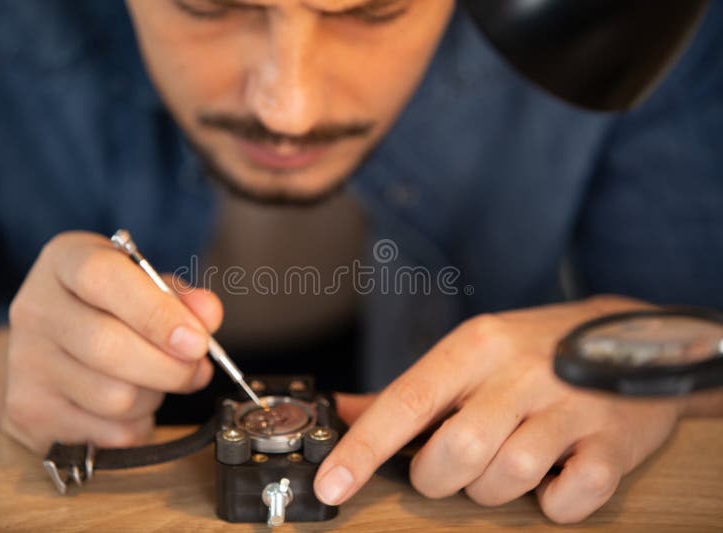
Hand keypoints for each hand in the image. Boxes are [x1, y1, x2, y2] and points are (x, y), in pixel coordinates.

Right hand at [0, 231, 221, 451]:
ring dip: (153, 397)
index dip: (156, 312)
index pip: (103, 278)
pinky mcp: (30, 412)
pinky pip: (109, 432)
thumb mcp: (144, 286)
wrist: (49, 353)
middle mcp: (35, 308)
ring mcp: (25, 363)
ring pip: (114, 397)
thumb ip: (180, 297)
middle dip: (170, 367)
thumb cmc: (109, 312)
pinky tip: (129, 406)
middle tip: (197, 370)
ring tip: (153, 382)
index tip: (197, 340)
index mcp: (65, 261)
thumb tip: (208, 316)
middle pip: (108, 347)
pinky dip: (135, 424)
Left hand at [317, 296, 684, 523]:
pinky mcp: (614, 441)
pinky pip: (571, 498)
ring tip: (507, 467)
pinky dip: (555, 504)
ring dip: (495, 491)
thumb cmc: (536, 353)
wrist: (636, 339)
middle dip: (439, 478)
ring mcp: (570, 405)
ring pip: (507, 477)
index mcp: (475, 347)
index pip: (406, 402)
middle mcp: (519, 372)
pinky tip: (555, 478)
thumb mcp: (472, 354)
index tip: (330, 486)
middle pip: (455, 451)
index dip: (364, 450)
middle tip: (452, 469)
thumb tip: (345, 412)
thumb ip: (409, 392)